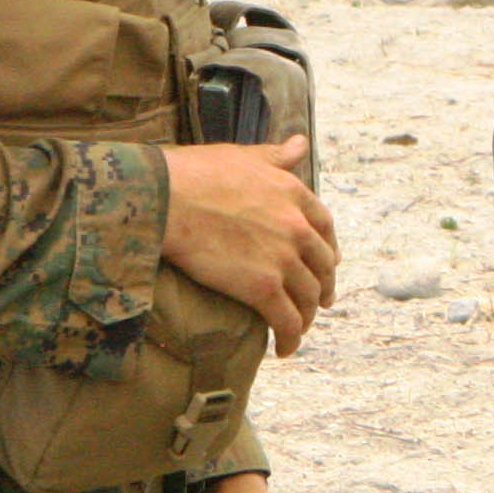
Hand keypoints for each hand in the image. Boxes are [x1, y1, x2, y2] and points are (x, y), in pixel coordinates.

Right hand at [163, 135, 336, 353]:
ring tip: (298, 329)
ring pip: (308, 297)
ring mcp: (282, 258)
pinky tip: (285, 348)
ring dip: (306, 316)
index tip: (326, 263)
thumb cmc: (194, 173)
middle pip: (322, 265)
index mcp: (294, 194)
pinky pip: (287, 320)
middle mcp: (296, 227)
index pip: (324, 227)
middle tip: (320, 301)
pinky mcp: (262, 287)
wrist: (166, 198)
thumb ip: (276, 156)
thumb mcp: (243, 156)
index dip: (327, 248)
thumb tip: (299, 143)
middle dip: (323, 286)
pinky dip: (290, 338)